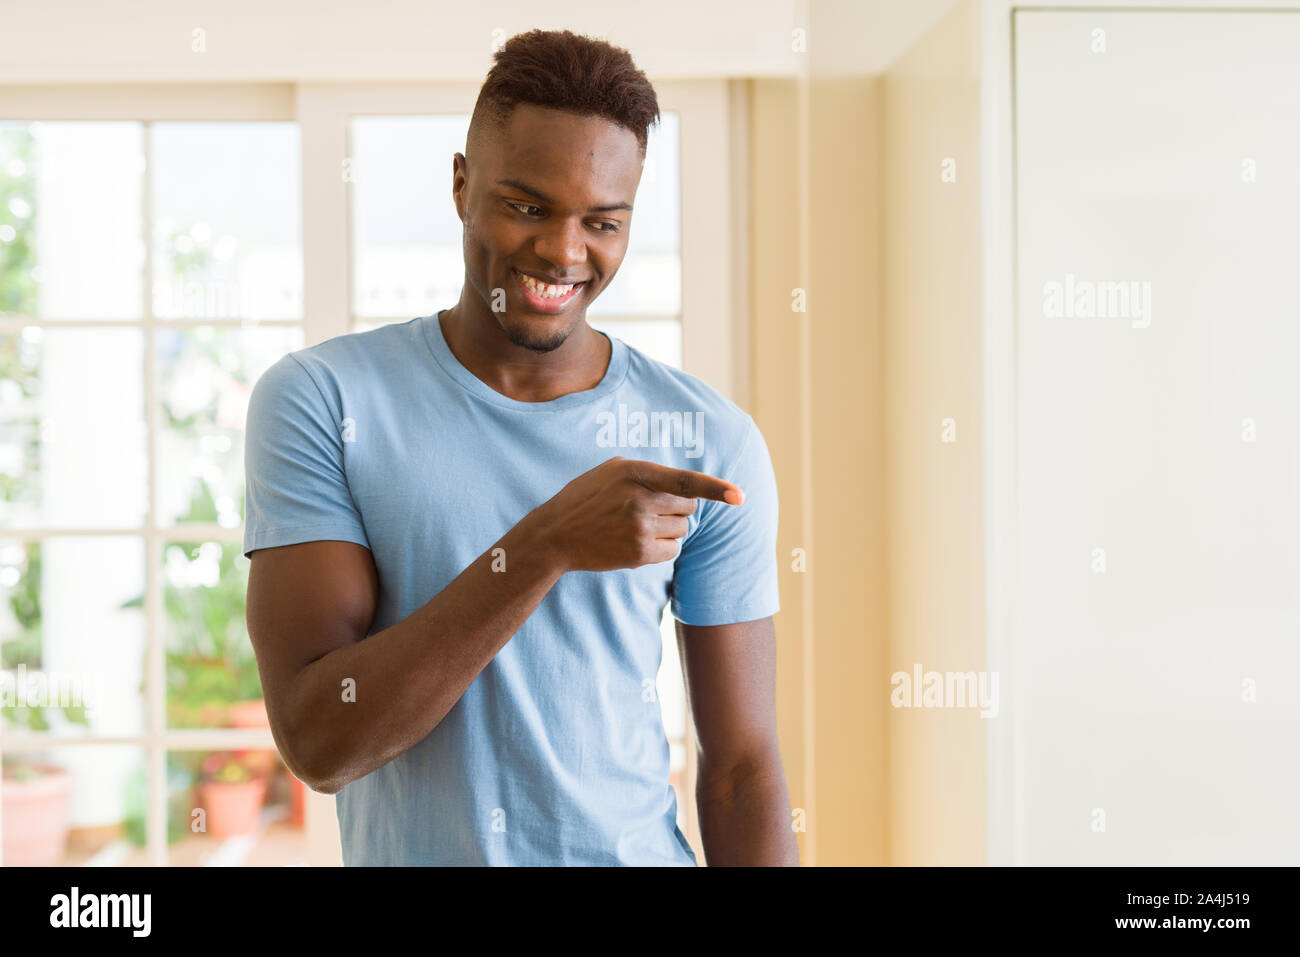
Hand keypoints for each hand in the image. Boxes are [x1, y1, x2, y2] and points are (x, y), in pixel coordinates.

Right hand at [530, 456, 743, 572]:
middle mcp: (639, 499)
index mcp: (635, 472)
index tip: (740, 497)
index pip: (684, 480)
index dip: (716, 489)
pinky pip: (672, 551)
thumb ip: (648, 473)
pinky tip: (634, 542)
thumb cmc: (587, 498)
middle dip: (676, 508)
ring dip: (667, 530)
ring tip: (634, 526)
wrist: (555, 535)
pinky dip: (661, 549)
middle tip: (647, 510)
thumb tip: (687, 485)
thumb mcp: (612, 471)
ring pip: (681, 529)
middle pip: (688, 506)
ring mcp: (639, 528)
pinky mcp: (639, 553)